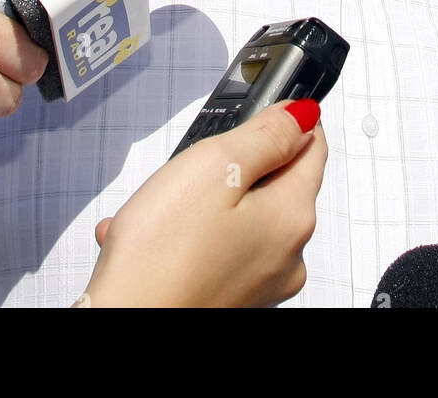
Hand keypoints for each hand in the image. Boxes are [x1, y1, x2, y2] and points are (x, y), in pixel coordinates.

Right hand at [76, 100, 326, 307]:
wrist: (126, 323)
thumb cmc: (162, 258)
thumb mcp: (215, 166)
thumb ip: (265, 134)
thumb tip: (302, 114)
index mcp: (292, 217)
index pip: (312, 146)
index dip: (284, 119)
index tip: (252, 114)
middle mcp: (286, 255)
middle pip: (272, 181)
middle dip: (231, 165)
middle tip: (190, 167)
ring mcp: (258, 282)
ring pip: (237, 214)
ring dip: (198, 202)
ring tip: (158, 208)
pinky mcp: (229, 297)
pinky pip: (213, 247)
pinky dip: (184, 236)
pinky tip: (151, 237)